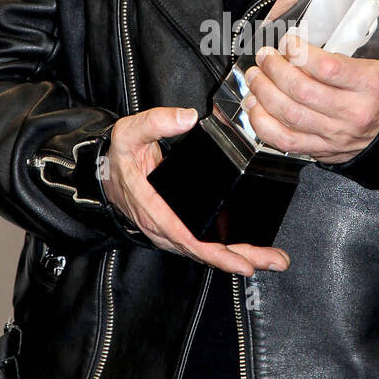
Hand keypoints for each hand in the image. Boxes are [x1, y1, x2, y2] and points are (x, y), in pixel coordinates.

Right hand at [100, 106, 290, 276]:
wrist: (105, 174)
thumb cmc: (120, 158)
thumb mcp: (129, 134)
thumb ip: (155, 122)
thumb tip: (186, 117)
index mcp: (153, 209)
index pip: (188, 238)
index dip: (215, 252)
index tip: (240, 261)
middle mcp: (165, 228)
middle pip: (205, 252)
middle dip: (240, 260)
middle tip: (272, 261)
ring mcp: (172, 231)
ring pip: (208, 251)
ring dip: (241, 258)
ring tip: (272, 260)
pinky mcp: (179, 229)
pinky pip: (205, 245)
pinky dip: (230, 251)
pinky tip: (252, 253)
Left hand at [241, 0, 378, 164]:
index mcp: (372, 85)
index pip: (327, 68)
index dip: (300, 53)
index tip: (287, 42)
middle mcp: (353, 112)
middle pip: (302, 91)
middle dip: (275, 70)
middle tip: (265, 56)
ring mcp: (336, 134)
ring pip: (289, 115)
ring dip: (264, 93)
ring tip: (256, 76)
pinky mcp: (323, 149)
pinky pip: (285, 140)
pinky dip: (263, 124)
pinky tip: (255, 107)